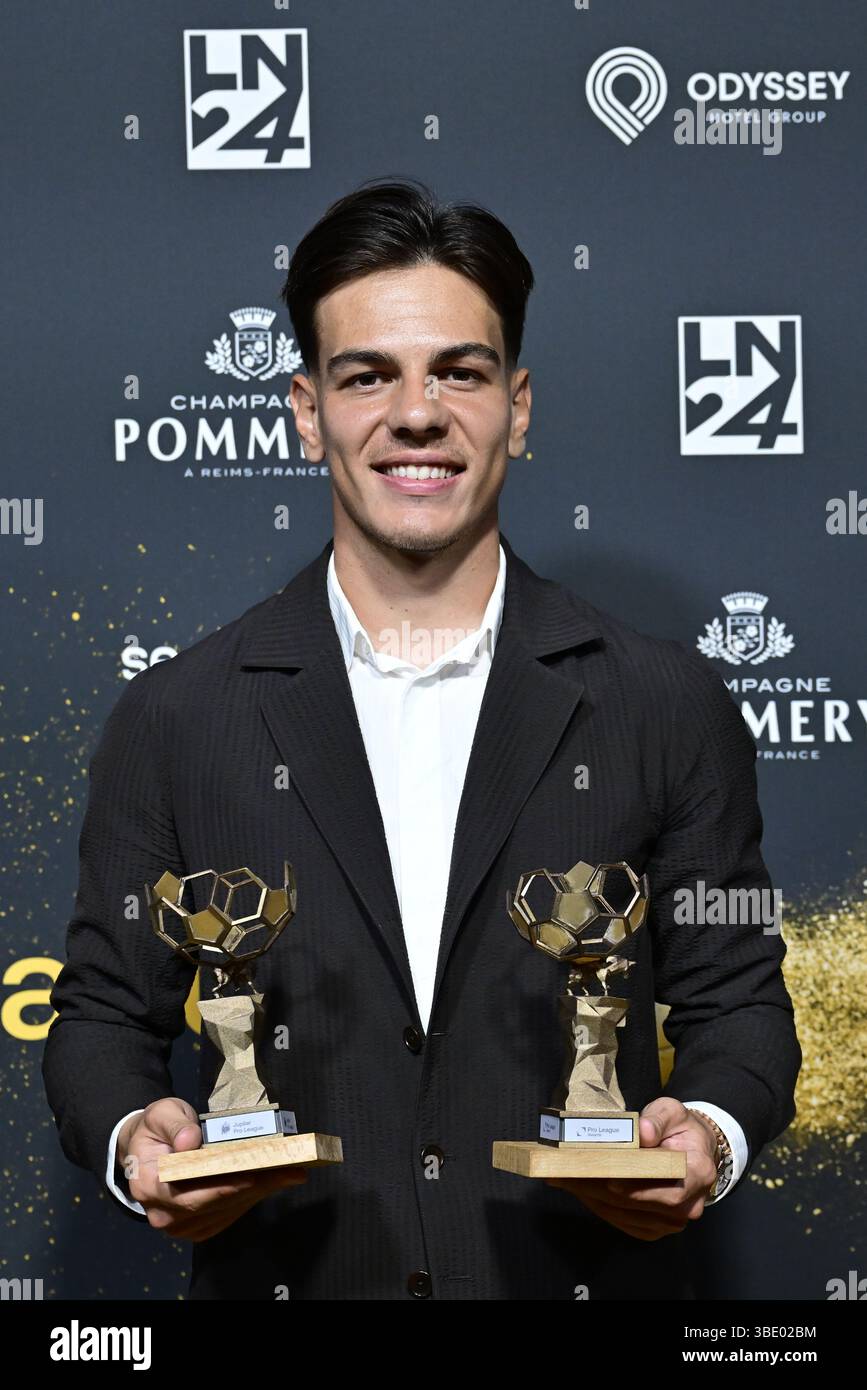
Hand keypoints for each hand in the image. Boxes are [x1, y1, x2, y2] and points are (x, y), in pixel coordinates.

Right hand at [117, 1097, 307, 1242]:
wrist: (146, 1147)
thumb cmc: (155, 1129)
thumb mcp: (161, 1114)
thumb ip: (174, 1125)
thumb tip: (189, 1140)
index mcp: (147, 1185)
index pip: (188, 1195)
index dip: (222, 1188)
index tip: (253, 1176)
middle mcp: (161, 1212)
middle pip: (212, 1206)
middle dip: (253, 1187)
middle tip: (289, 1171)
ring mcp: (178, 1223)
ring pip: (224, 1212)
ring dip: (258, 1193)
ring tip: (289, 1173)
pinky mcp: (195, 1225)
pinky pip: (225, 1215)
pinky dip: (250, 1199)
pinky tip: (272, 1182)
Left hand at [543, 1097, 718, 1240]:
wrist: (693, 1148)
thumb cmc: (680, 1128)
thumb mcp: (672, 1111)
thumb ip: (658, 1118)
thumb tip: (643, 1132)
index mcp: (699, 1173)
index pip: (669, 1191)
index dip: (638, 1188)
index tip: (609, 1179)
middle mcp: (690, 1203)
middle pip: (643, 1206)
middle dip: (604, 1191)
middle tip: (570, 1177)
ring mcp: (674, 1219)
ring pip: (630, 1216)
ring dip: (596, 1200)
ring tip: (567, 1181)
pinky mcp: (658, 1226)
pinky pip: (627, 1223)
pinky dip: (602, 1208)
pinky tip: (581, 1191)